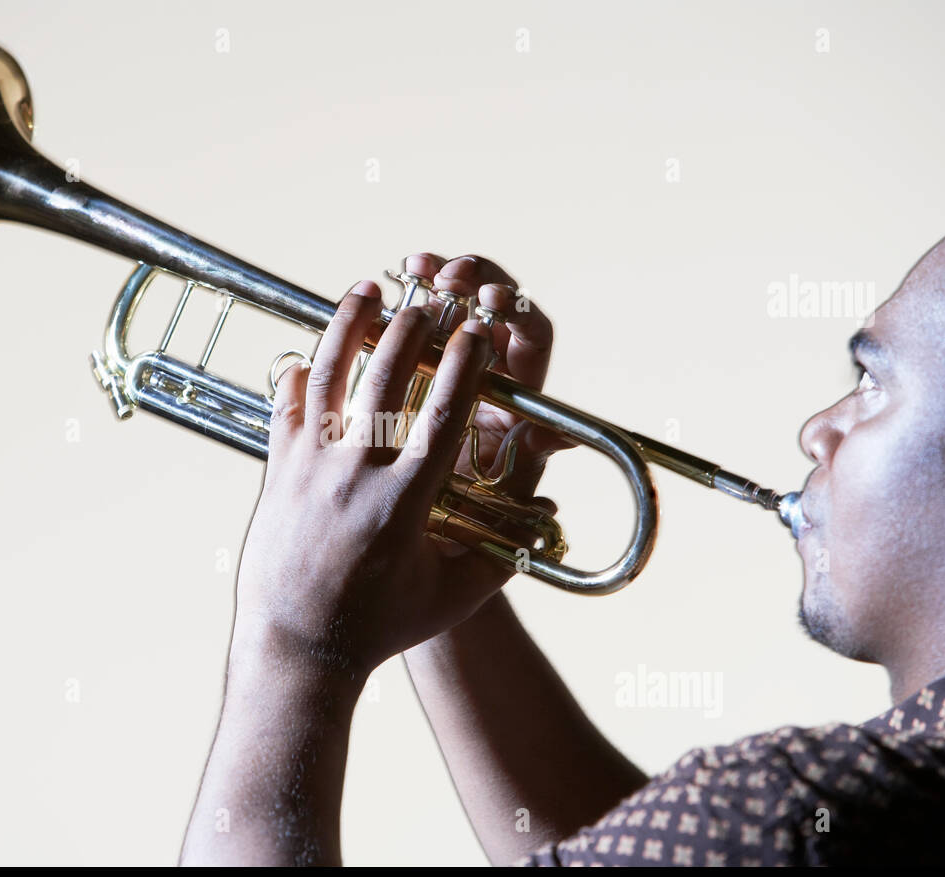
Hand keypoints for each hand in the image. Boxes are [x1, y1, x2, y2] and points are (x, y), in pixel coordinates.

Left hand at [232, 257, 567, 681]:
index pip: (443, 418)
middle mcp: (354, 477)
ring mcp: (308, 470)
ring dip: (349, 327)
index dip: (466, 368)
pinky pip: (285, 407)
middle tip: (433, 302)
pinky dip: (299, 372)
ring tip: (368, 289)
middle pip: (386, 382)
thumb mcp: (452, 599)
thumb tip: (547, 526)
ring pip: (330, 379)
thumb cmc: (381, 625)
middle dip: (413, 331)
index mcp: (403, 505)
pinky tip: (312, 349)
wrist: (298, 646)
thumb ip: (502, 560)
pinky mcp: (277, 472)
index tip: (480, 333)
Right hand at [404, 253, 570, 516]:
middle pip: (496, 303)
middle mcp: (488, 372)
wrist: (417, 542)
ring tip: (416, 266)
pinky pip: (407, 324)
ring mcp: (447, 364)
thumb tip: (562, 435)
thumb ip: (529, 462)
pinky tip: (382, 286)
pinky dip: (399, 301)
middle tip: (450, 275)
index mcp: (518, 395)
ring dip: (436, 277)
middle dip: (476, 278)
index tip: (492, 301)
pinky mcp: (407, 368)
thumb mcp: (502, 494)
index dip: (518, 312)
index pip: (533, 337)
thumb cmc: (468, 522)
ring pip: (451, 305)